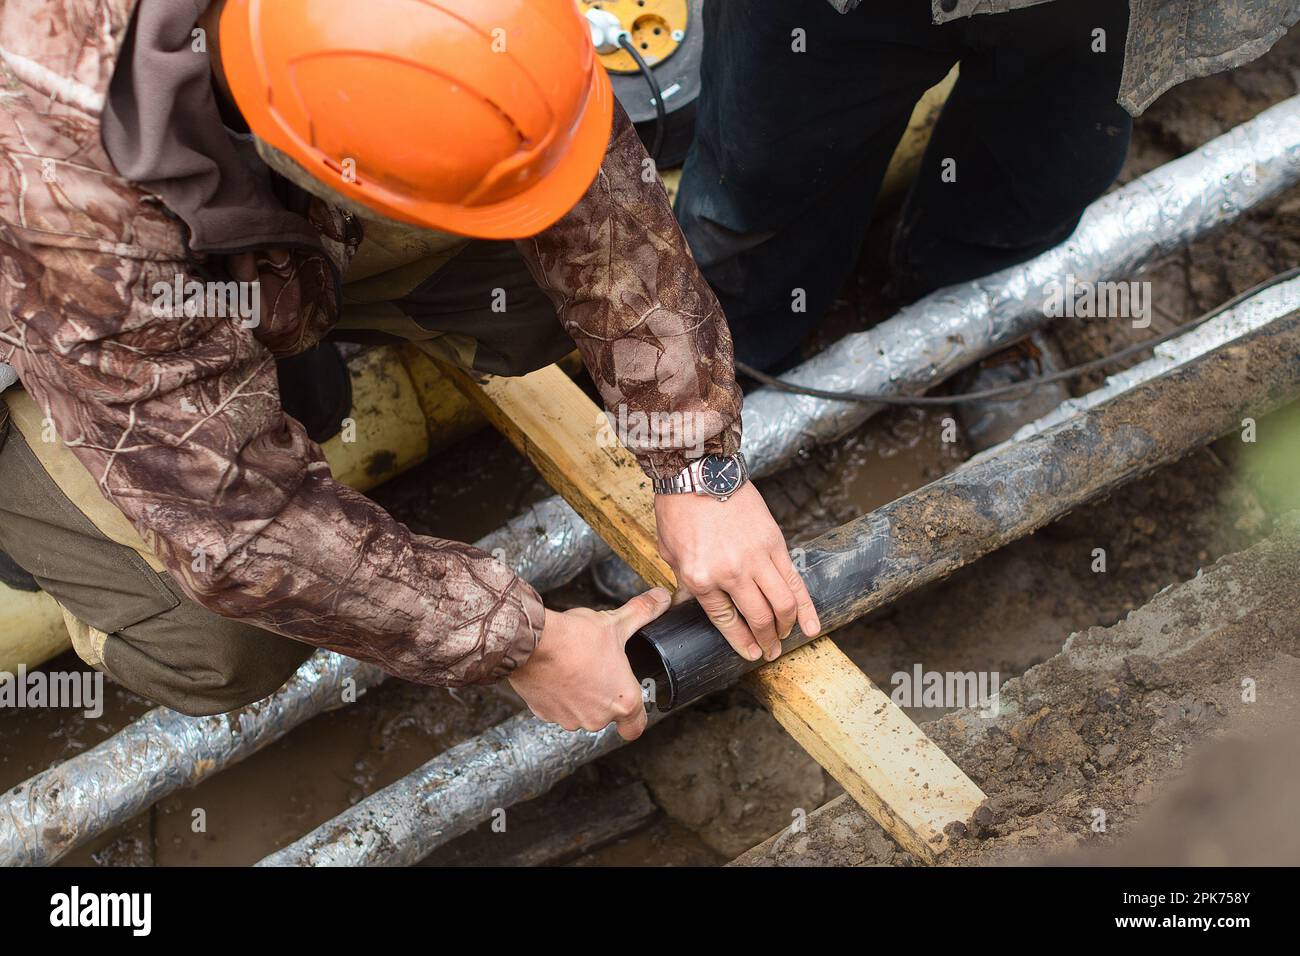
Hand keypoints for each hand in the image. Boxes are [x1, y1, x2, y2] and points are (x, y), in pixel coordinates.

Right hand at [508, 588, 670, 740]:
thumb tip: (661, 598)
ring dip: (581, 696)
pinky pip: (557, 709)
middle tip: (599, 669)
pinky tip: (557, 673)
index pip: (635, 727)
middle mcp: (597, 718)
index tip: (631, 702)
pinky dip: (558, 696)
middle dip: (604, 695)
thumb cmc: (575, 638)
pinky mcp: (545, 714)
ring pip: (581, 713)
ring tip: (577, 667)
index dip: (635, 716)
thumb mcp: (616, 623)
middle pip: (607, 716)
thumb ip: (642, 612)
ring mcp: (569, 719)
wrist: (532, 642)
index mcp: (622, 701)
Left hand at [655, 482, 819, 662]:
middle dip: (766, 640)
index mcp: (700, 578)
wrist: (698, 472)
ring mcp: (755, 557)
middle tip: (770, 651)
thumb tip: (698, 602)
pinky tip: (811, 624)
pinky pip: (794, 580)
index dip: (740, 642)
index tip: (750, 653)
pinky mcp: (774, 542)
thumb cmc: (680, 509)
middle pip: (757, 617)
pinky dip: (805, 605)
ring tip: (786, 636)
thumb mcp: (671, 553)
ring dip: (787, 626)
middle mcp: (730, 572)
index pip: (726, 621)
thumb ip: (687, 582)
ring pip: (781, 603)